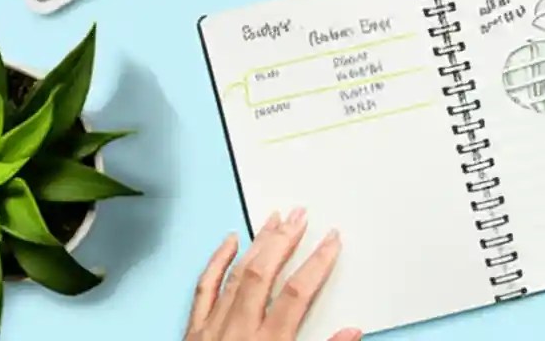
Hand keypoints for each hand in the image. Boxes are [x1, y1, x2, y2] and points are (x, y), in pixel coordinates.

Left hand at [185, 209, 360, 340]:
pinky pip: (204, 288)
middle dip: (285, 241)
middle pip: (264, 274)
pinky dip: (217, 262)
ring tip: (275, 218)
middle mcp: (239, 331)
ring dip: (258, 243)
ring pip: (236, 275)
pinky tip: (228, 241)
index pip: (298, 294)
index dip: (318, 262)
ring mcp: (213, 329)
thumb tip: (352, 333)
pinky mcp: (193, 332)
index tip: (332, 240)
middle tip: (302, 215)